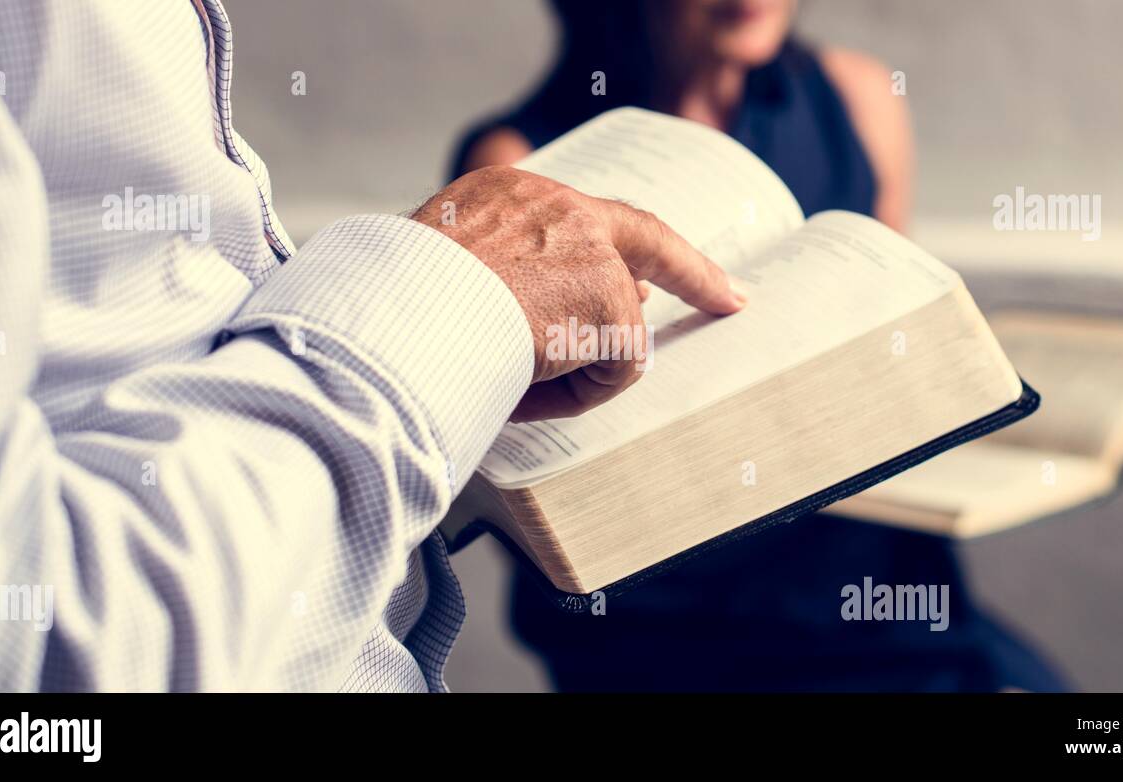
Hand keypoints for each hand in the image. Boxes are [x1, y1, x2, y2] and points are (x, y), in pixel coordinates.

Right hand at [412, 166, 745, 420]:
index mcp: (509, 195)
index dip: (623, 239)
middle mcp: (557, 208)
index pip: (585, 214)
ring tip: (505, 378)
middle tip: (730, 298)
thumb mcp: (449, 276)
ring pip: (612, 334)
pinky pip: (612, 372)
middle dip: (693, 273)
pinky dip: (571, 395)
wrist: (393, 317)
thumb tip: (602, 304)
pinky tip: (521, 386)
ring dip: (570, 372)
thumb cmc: (403, 310)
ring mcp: (589, 251)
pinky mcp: (609, 299)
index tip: (656, 264)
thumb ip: (516, 279)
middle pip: (645, 238)